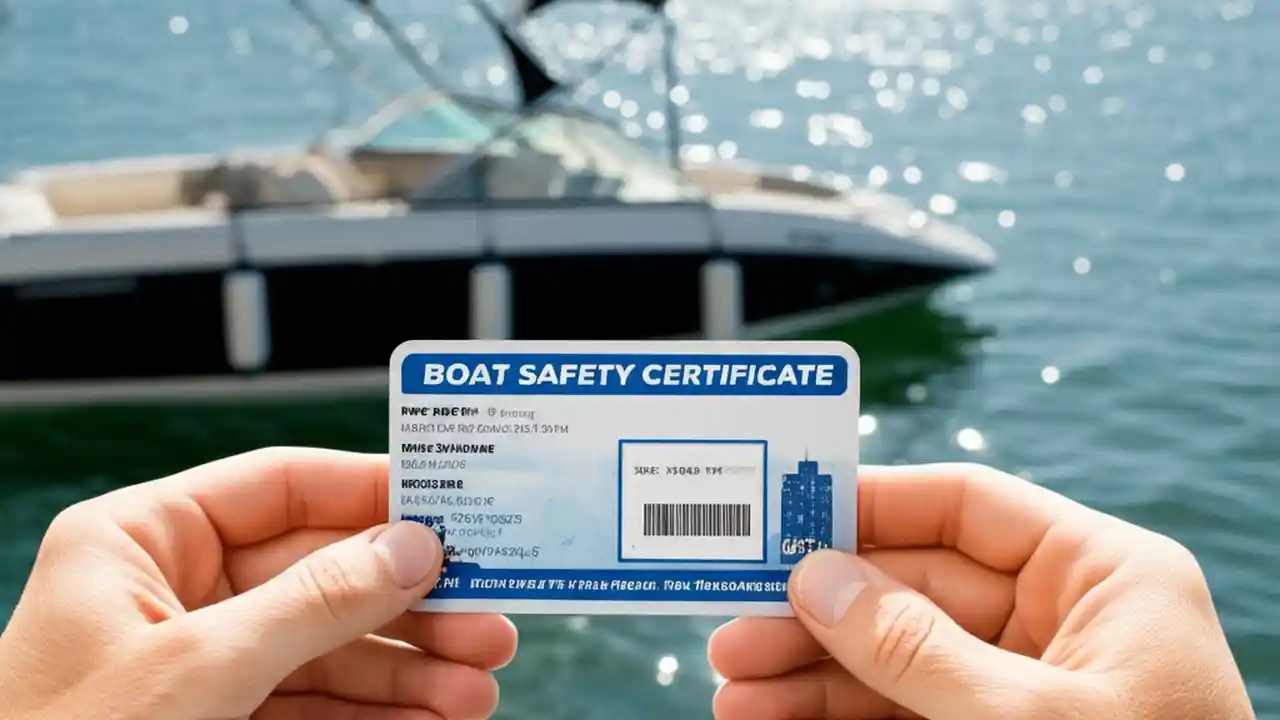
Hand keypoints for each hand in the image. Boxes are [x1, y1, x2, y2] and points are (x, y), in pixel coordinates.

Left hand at [0, 447, 515, 719]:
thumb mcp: (198, 668)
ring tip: (475, 689)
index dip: (372, 493)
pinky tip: (429, 719)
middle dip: (409, 605)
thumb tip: (410, 547)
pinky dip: (376, 713)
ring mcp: (200, 660)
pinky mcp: (220, 719)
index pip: (280, 487)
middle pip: (322, 573)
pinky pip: (314, 704)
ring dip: (408, 669)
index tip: (455, 508)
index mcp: (141, 540)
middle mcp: (175, 590)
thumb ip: (312, 602)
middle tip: (487, 622)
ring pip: (329, 646)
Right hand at [709, 463, 1254, 718]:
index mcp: (1103, 578)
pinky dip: (838, 718)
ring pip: (897, 661)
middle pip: (911, 589)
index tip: (780, 519)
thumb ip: (916, 647)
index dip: (869, 505)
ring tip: (734, 694)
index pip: (966, 508)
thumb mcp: (1025, 718)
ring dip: (812, 676)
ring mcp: (1030, 692)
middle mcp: (1063, 625)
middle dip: (819, 613)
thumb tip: (817, 580)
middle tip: (734, 632)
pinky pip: (904, 716)